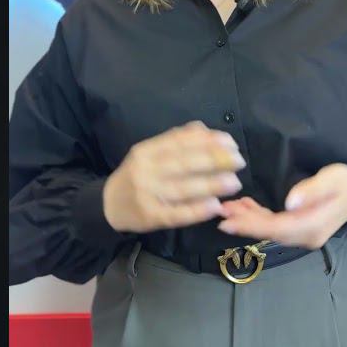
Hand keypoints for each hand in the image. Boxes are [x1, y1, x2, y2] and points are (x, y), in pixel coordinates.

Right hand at [102, 121, 245, 233]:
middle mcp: (144, 171)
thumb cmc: (137, 175)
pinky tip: (215, 206)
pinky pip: (177, 213)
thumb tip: (204, 129)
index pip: (179, 142)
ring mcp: (147, 195)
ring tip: (234, 182)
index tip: (229, 142)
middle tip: (238, 161)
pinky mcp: (150, 217)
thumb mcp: (150, 152)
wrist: (108, 205)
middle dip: (214, 161)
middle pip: (183, 163)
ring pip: (183, 188)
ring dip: (211, 185)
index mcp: (145, 151)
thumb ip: (174, 140)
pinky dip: (197, 210)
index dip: (206, 141)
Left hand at [216, 163, 346, 248]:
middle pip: (270, 231)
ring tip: (229, 207)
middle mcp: (307, 235)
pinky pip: (276, 225)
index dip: (252, 225)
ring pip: (271, 229)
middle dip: (244, 223)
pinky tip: (246, 206)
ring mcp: (304, 234)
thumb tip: (290, 203)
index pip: (278, 228)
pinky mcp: (301, 228)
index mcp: (314, 225)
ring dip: (249, 219)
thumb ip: (312, 190)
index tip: (229, 222)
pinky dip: (259, 216)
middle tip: (221, 212)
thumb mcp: (333, 180)